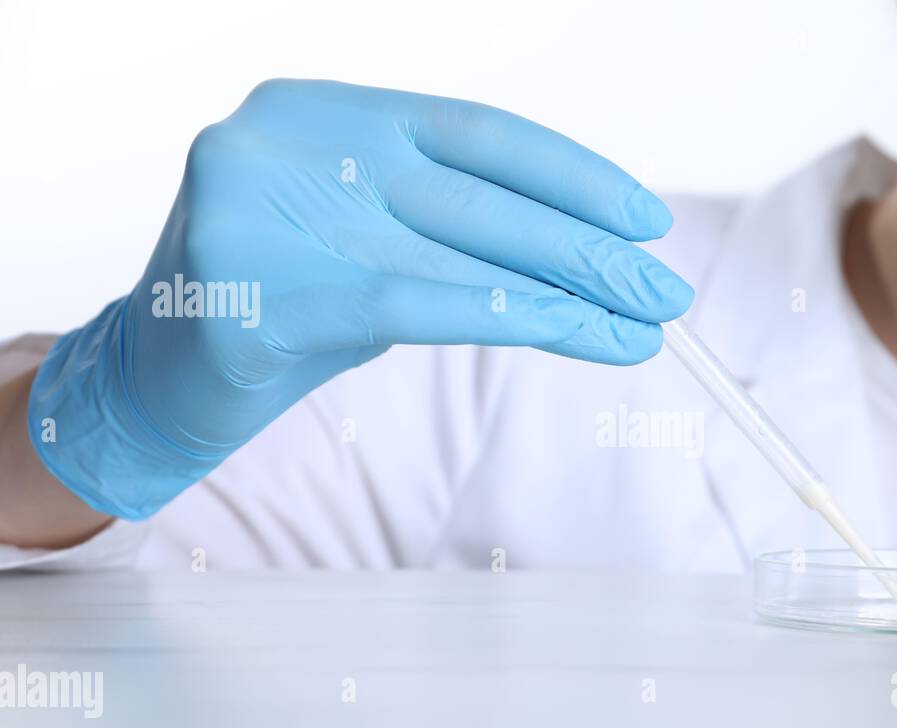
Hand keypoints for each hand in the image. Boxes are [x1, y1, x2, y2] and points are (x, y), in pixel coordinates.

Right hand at [27, 79, 692, 520]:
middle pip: (483, 197)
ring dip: (570, 295)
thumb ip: (450, 230)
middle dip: (588, 250)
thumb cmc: (279, 305)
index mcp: (325, 109)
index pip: (478, 132)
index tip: (646, 219)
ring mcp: (268, 208)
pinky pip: (416, 302)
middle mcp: (295, 140)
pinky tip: (576, 336)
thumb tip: (586, 259)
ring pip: (463, 251)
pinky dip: (508, 317)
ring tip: (643, 328)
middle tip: (667, 293)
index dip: (573, 175)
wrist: (155, 375)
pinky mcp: (260, 291)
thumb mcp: (366, 243)